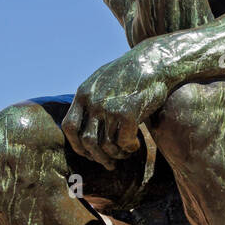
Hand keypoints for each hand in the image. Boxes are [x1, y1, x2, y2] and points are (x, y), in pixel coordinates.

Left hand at [62, 53, 168, 169]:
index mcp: (84, 93)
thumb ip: (91, 97)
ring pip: (107, 144)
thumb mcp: (104, 79)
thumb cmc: (132, 73)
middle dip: (98, 157)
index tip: (88, 153)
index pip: (69, 127)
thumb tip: (84, 119)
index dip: (77, 145)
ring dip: (117, 154)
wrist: (155, 61)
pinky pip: (124, 141)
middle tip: (109, 163)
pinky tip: (135, 145)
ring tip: (125, 153)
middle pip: (87, 141)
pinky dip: (129, 148)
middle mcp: (93, 101)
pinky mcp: (129, 112)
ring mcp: (110, 107)